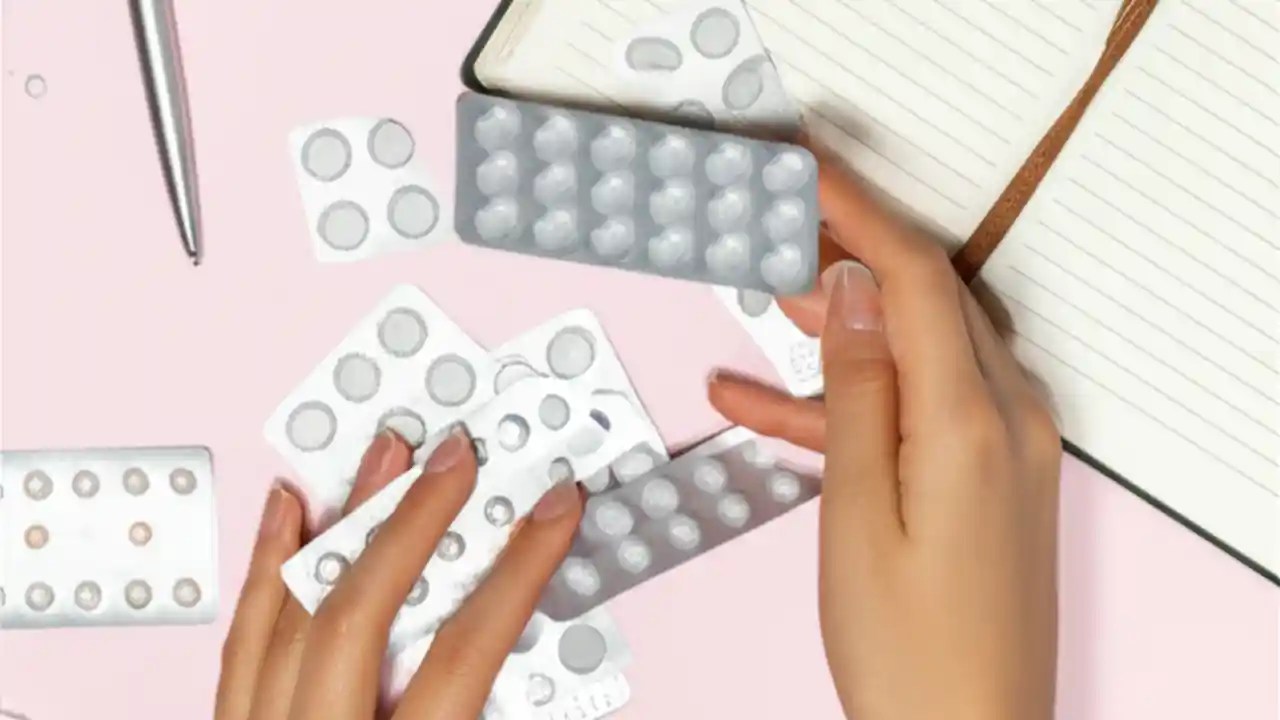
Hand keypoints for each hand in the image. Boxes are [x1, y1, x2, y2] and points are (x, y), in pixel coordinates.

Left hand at [214, 428, 584, 719]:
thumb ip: (480, 711)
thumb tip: (509, 624)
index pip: (466, 657)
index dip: (517, 573)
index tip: (553, 513)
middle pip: (363, 613)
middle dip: (416, 522)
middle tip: (456, 456)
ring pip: (292, 610)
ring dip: (344, 521)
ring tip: (382, 456)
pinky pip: (239, 639)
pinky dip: (264, 567)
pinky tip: (285, 510)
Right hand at [710, 162, 1061, 718]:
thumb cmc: (915, 656)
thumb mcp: (857, 517)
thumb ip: (858, 392)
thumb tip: (852, 292)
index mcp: (973, 421)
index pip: (910, 274)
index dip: (853, 209)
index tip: (801, 170)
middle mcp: (1004, 420)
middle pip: (919, 298)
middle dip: (844, 253)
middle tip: (776, 227)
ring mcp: (1000, 447)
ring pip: (913, 347)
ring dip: (842, 322)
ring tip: (768, 300)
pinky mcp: (986, 475)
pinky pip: (913, 408)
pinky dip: (847, 398)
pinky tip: (767, 402)